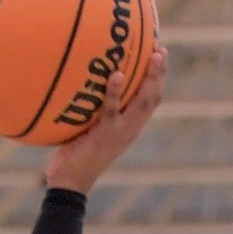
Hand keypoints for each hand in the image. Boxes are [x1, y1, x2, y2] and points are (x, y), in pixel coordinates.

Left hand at [45, 47, 167, 193]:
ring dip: (152, 77)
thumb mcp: (87, 131)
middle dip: (161, 73)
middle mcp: (131, 129)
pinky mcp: (105, 135)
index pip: (151, 101)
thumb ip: (91, 113)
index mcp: (130, 128)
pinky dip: (115, 91)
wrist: (69, 184)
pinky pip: (112, 110)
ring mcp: (120, 132)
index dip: (158, 79)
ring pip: (144, 101)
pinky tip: (116, 74)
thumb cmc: (73, 157)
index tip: (160, 56)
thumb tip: (80, 89)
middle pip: (154, 97)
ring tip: (154, 55)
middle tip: (162, 49)